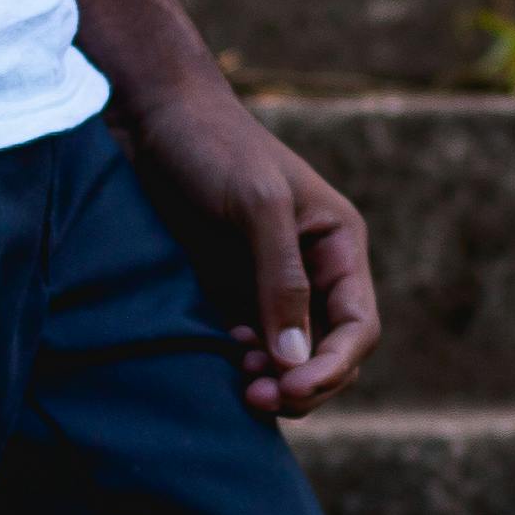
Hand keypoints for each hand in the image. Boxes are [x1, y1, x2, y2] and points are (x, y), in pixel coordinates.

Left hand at [127, 81, 379, 419]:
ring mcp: (269, 282)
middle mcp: (313, 270)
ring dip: (272, 380)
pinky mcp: (228, 287)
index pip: (358, 327)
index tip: (291, 389)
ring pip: (289, 356)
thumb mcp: (258, 205)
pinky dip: (242, 362)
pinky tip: (220, 356)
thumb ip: (281, 280)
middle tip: (257, 397)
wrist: (155, 117)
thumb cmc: (215, 146)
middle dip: (303, 383)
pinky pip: (249, 343)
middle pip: (330, 352)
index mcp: (338, 246)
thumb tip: (295, 360)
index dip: (333, 368)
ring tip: (239, 380)